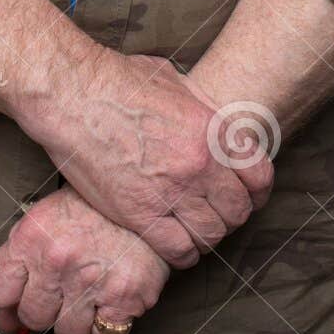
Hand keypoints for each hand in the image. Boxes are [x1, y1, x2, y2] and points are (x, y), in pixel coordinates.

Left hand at [0, 185, 168, 333]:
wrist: (146, 196)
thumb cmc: (92, 208)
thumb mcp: (47, 220)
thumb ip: (20, 266)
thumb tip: (5, 319)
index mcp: (31, 236)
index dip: (12, 293)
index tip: (26, 288)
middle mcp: (57, 260)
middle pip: (32, 316)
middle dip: (45, 307)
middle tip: (63, 287)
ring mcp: (91, 282)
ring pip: (67, 332)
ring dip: (77, 318)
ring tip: (90, 289)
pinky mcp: (126, 299)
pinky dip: (108, 322)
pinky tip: (112, 294)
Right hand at [21, 50, 274, 268]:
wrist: (74, 95)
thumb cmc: (119, 80)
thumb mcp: (176, 81)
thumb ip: (202, 106)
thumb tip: (214, 117)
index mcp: (212, 130)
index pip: (259, 177)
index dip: (256, 192)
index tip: (247, 196)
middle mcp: (199, 164)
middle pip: (237, 211)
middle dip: (229, 215)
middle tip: (213, 213)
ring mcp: (171, 191)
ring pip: (210, 235)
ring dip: (205, 236)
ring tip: (192, 230)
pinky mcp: (140, 213)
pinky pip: (177, 250)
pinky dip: (181, 253)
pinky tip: (174, 245)